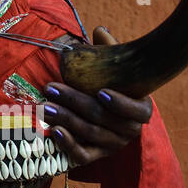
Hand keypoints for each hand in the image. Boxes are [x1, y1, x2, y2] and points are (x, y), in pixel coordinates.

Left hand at [43, 26, 153, 167]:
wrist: (107, 113)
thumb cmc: (112, 84)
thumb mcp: (115, 68)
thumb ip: (110, 51)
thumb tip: (100, 31)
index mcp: (142, 109)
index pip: (137, 111)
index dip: (121, 104)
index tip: (101, 92)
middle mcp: (130, 130)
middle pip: (103, 118)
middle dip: (75, 102)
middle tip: (51, 88)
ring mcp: (114, 145)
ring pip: (91, 134)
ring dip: (66, 119)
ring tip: (45, 105)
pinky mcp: (97, 156)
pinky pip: (84, 156)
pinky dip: (69, 145)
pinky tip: (55, 131)